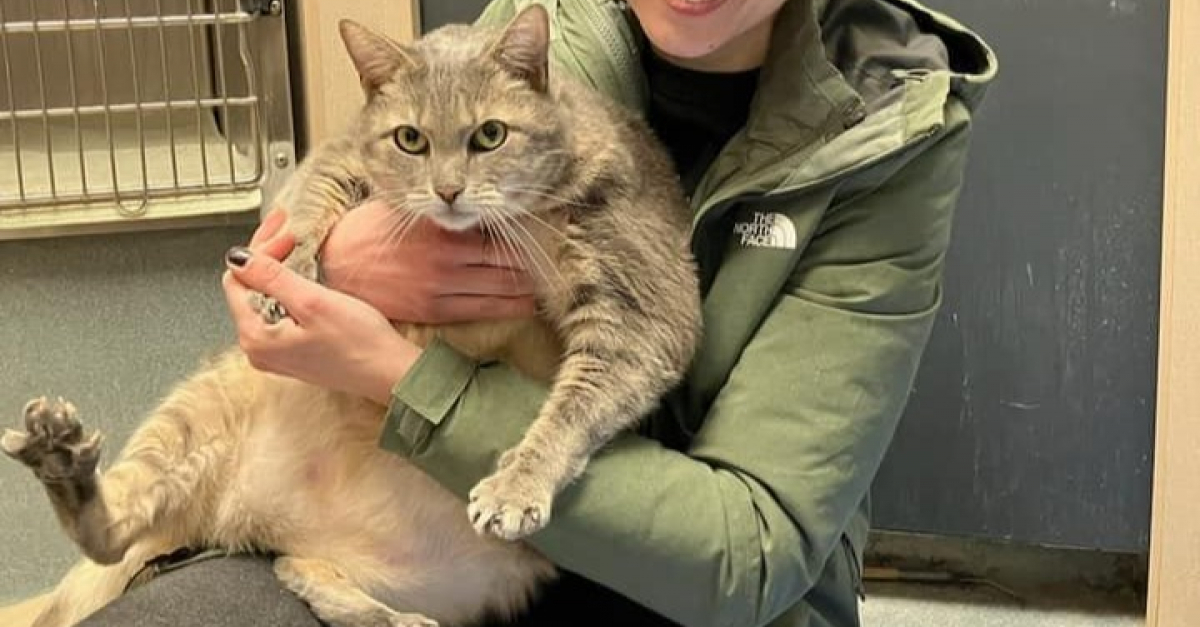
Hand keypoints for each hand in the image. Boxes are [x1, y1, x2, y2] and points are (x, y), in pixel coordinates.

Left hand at [221, 209, 419, 404]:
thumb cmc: (359, 344)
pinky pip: (277, 312)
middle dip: (266, 256)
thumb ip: (272, 278)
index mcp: (255, 337)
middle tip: (289, 229)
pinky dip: (287, 290)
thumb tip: (237, 258)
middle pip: (248, 289)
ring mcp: (274, 352)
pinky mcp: (292, 351)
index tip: (287, 233)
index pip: (237, 280)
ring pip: (263, 298)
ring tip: (292, 245)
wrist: (389, 374)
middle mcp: (258, 348)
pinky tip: (300, 275)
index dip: (259, 251)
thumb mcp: (313, 302)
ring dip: (277, 270)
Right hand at [319, 200, 537, 323]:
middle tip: (550, 263)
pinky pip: (483, 309)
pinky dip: (509, 307)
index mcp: (443, 228)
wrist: (333, 265)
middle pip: (506, 261)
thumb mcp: (404, 207)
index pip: (498, 232)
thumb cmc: (366, 231)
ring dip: (525, 288)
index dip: (523, 236)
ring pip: (500, 288)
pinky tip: (524, 306)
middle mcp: (448, 258)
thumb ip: (440, 210)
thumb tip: (468, 202)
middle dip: (531, 264)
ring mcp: (443, 286)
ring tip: (541, 286)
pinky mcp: (435, 308)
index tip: (541, 235)